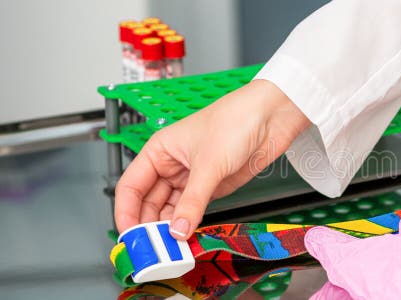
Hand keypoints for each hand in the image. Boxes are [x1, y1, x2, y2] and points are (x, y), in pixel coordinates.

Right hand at [114, 80, 309, 238]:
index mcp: (159, 151)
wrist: (271, 118)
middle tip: (151, 249)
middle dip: (148, 226)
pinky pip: (193, 211)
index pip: (131, 187)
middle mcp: (172, 165)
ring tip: (169, 249)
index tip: (129, 235)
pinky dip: (188, 225)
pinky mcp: (212, 187)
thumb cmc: (235, 120)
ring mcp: (192, 178)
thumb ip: (192, 201)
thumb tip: (177, 230)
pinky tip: (186, 238)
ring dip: (168, 229)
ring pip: (170, 210)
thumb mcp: (209, 164)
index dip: (126, 212)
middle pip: (149, 202)